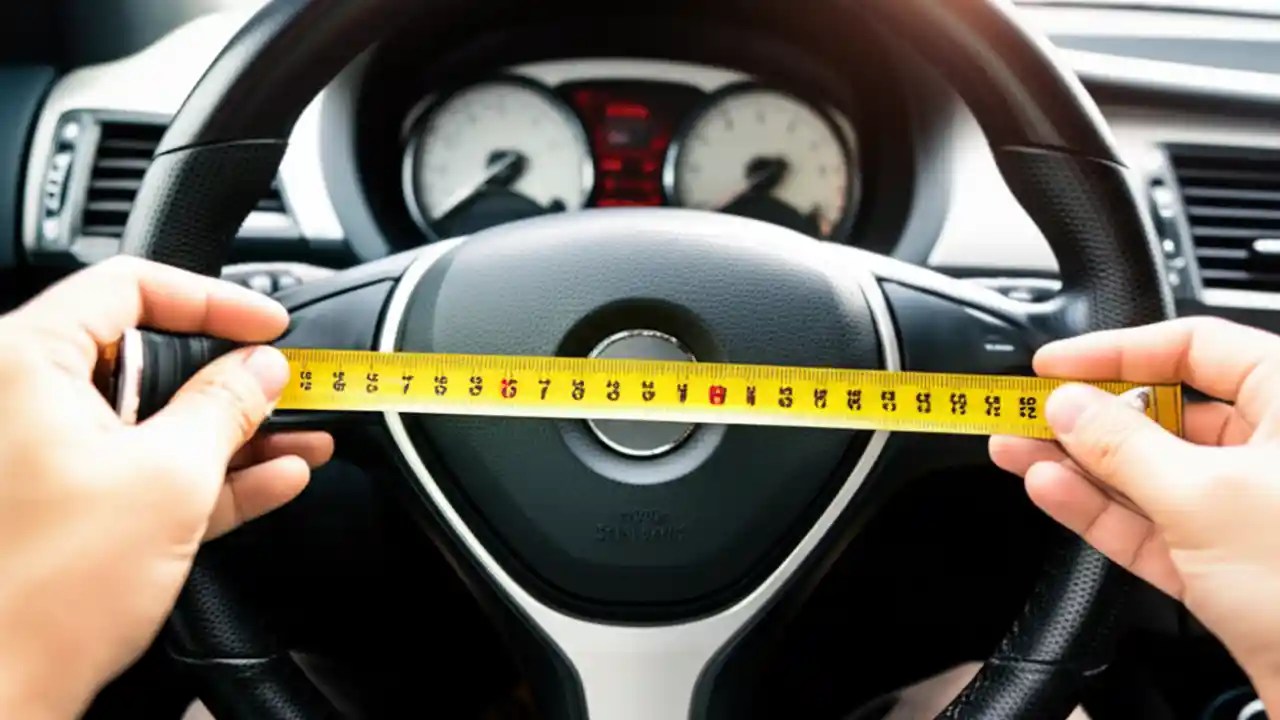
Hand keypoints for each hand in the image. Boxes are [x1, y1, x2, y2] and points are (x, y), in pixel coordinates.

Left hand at [0, 257, 332, 718]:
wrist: (2, 693)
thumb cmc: (48, 589)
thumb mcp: (168, 478)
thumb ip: (225, 407)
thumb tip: (262, 369)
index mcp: (24, 363)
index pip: (128, 288)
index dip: (211, 301)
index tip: (267, 326)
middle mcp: (22, 400)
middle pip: (144, 356)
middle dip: (230, 379)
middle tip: (287, 386)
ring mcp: (39, 456)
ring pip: (151, 418)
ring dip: (231, 432)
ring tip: (302, 436)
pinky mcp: (62, 506)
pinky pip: (143, 467)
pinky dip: (204, 473)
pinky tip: (273, 477)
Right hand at [990, 317, 1279, 708]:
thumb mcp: (1203, 497)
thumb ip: (1122, 446)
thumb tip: (1070, 405)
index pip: (1195, 348)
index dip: (1118, 350)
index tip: (1055, 363)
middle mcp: (1271, 451)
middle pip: (1163, 411)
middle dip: (1087, 414)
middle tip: (1028, 409)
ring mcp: (1243, 508)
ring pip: (1146, 470)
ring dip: (1077, 462)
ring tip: (1014, 447)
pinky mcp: (1220, 560)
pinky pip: (1147, 521)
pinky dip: (1097, 507)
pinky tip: (1048, 488)